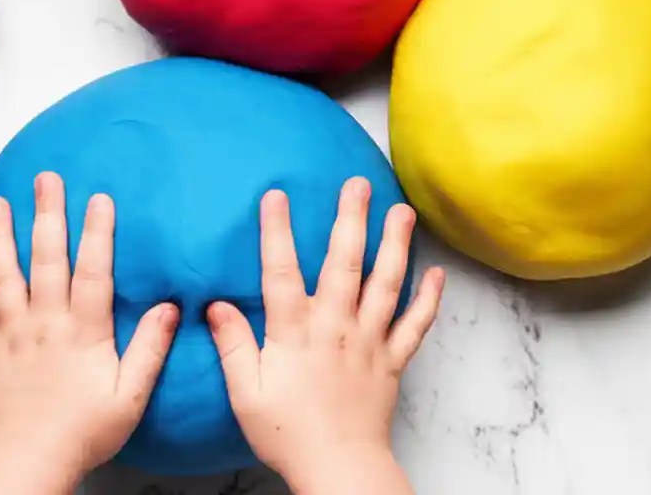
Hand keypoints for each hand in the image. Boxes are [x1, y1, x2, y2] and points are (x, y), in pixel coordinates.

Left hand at [0, 172, 178, 494]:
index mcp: (83, 331)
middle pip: (46, 259)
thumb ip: (150, 348)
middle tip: (46, 178)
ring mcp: (10, 334)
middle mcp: (44, 323)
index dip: (96, 232)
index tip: (99, 197)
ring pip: (3, 275)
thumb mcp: (131, 394)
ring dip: (0, 235)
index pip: (92, 270)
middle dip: (48, 214)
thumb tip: (169, 306)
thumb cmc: (85, 431)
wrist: (29, 459)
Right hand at [207, 177, 444, 494]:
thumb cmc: (287, 434)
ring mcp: (368, 342)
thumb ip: (232, 345)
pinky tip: (437, 274)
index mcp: (294, 333)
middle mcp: (335, 328)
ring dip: (395, 245)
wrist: (339, 469)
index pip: (281, 272)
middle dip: (351, 220)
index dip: (277, 232)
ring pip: (385, 284)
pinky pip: (414, 325)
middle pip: (344, 264)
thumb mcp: (245, 393)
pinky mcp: (392, 361)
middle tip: (358, 183)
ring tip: (403, 211)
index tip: (276, 195)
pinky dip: (428, 299)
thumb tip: (214, 304)